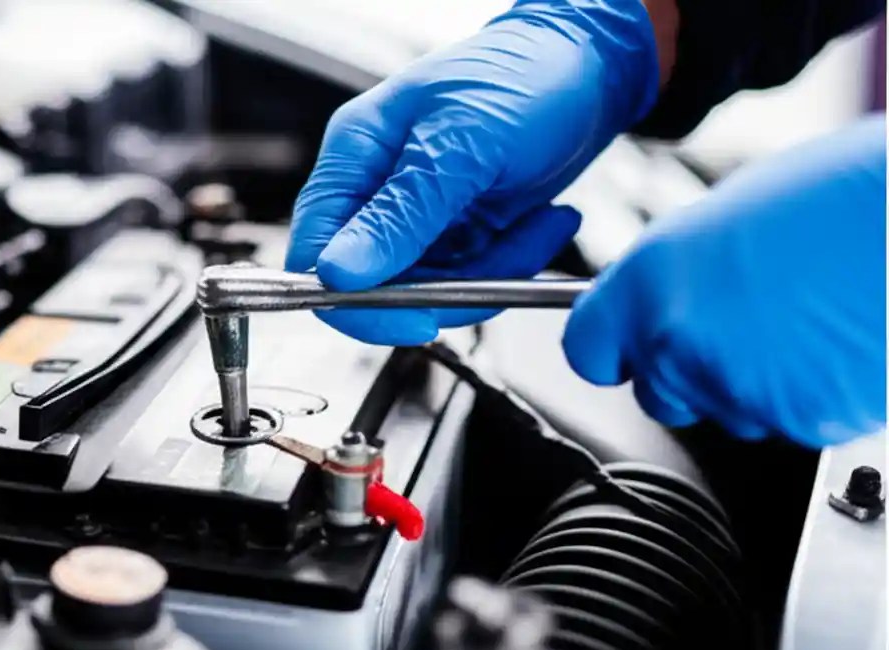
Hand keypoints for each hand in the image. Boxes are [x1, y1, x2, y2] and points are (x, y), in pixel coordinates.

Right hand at [285, 0, 662, 344]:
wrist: (595, 66)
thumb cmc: (526, 76)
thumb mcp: (462, 146)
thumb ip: (400, 214)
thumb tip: (339, 271)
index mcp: (356, 155)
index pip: (318, 249)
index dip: (354, 299)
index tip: (411, 318)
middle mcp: (377, 189)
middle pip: (376, 282)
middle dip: (444, 289)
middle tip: (495, 274)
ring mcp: (418, 214)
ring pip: (430, 290)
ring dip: (492, 275)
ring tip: (537, 226)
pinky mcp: (459, 231)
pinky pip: (471, 280)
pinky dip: (513, 263)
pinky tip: (544, 222)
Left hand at [563, 115, 886, 447]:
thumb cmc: (845, 197)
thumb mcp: (728, 216)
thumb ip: (678, 273)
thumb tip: (663, 297)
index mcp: (651, 281)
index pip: (586, 350)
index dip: (611, 352)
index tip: (626, 350)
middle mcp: (678, 339)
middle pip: (656, 394)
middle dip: (689, 374)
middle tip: (750, 326)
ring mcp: (735, 387)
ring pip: (726, 413)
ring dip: (755, 385)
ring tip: (808, 321)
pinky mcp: (800, 419)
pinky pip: (790, 422)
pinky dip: (811, 397)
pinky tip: (838, 346)